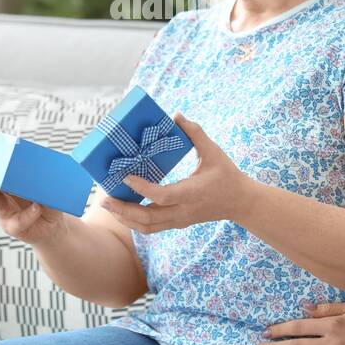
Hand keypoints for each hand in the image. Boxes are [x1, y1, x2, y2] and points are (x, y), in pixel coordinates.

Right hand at [0, 148, 69, 246]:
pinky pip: (18, 221)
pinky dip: (28, 214)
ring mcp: (4, 210)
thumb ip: (44, 176)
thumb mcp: (48, 184)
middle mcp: (0, 193)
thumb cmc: (47, 200)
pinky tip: (36, 208)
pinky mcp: (13, 226)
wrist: (52, 225)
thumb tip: (45, 168)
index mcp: (6, 178)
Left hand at [96, 113, 250, 233]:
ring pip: (147, 227)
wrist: (241, 203)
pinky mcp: (178, 223)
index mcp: (191, 193)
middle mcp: (183, 211)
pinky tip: (123, 211)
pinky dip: (135, 222)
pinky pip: (152, 227)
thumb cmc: (228, 175)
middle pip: (147, 218)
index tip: (125, 176)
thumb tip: (177, 116)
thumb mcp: (214, 152)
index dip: (142, 187)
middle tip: (104, 198)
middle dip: (123, 210)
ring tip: (109, 206)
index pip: (161, 196)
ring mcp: (180, 220)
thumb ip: (196, 134)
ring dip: (126, 218)